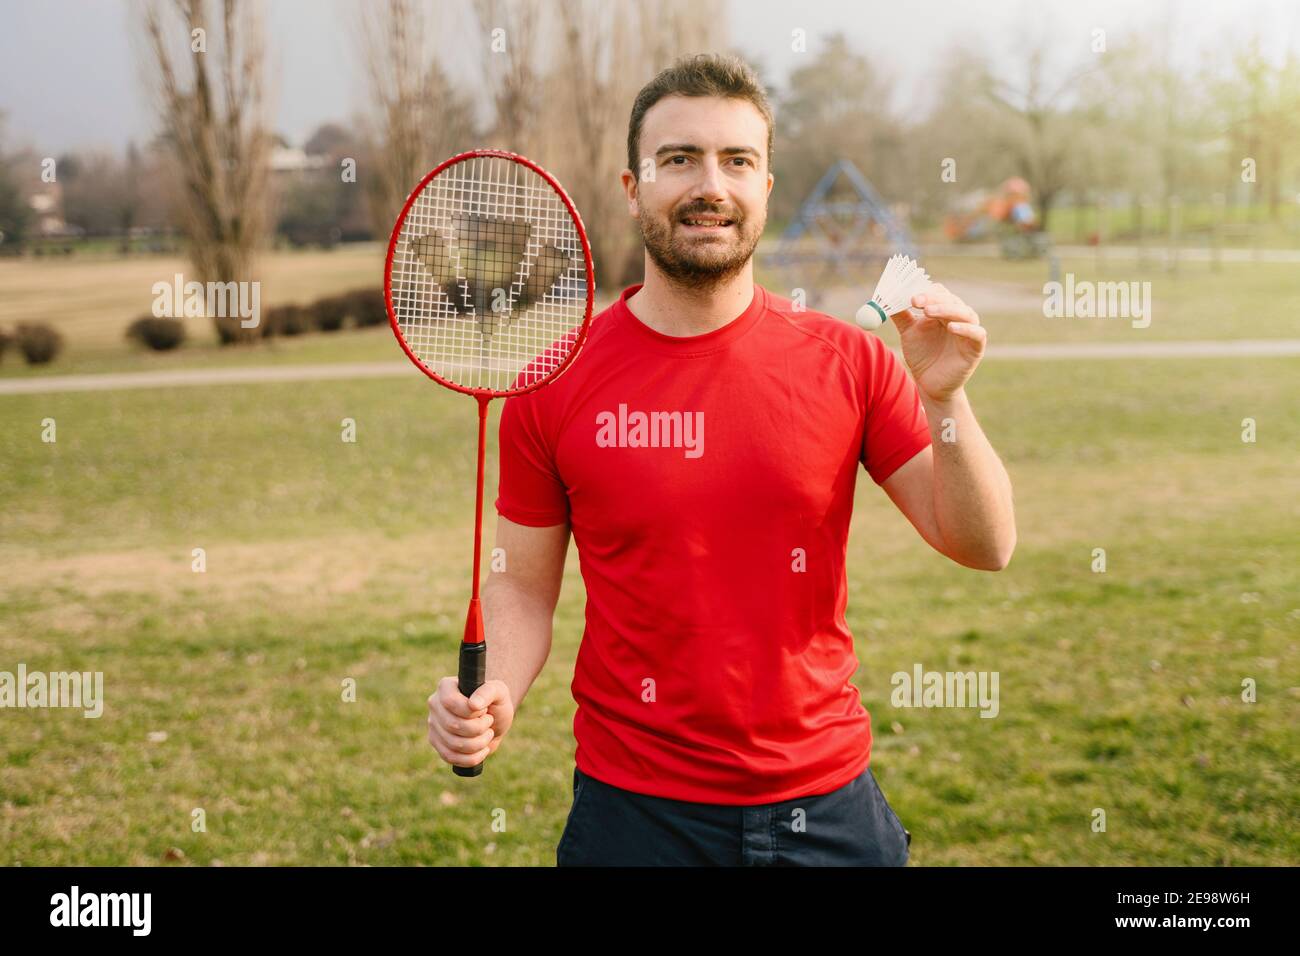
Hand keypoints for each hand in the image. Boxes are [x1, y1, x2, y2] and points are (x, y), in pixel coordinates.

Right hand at [427, 677, 512, 769]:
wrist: (493, 719)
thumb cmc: (495, 702)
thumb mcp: (499, 691)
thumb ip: (488, 692)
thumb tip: (473, 704)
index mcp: (446, 687)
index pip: (450, 702)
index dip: (472, 712)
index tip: (485, 710)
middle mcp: (435, 705)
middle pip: (453, 725)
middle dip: (479, 728)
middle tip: (489, 721)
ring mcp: (433, 725)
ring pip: (453, 744)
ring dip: (479, 743)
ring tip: (487, 734)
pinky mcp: (436, 743)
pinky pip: (451, 757)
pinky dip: (472, 758)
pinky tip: (483, 749)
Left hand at [891, 283, 986, 402]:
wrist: (930, 384)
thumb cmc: (922, 356)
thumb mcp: (908, 333)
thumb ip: (901, 315)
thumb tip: (887, 298)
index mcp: (943, 311)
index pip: (939, 293)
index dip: (924, 291)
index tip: (908, 295)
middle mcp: (958, 317)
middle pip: (951, 300)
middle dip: (932, 298)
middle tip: (915, 300)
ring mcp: (969, 331)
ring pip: (965, 313)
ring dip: (947, 309)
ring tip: (929, 311)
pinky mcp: (976, 347)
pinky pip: (977, 333)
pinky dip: (966, 328)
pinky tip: (951, 327)